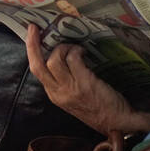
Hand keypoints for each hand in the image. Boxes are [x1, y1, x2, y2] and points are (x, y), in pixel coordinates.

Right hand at [25, 25, 149, 135]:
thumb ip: (64, 82)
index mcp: (54, 95)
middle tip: (36, 28)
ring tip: (75, 48)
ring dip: (64, 48)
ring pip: (55, 59)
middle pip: (38, 65)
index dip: (31, 51)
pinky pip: (73, 58)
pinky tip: (84, 52)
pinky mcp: (84, 83)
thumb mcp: (73, 99)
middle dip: (33, 44)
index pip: (36, 71)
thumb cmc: (98, 108)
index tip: (32, 35)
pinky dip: (77, 50)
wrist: (118, 122)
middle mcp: (58, 93)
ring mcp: (70, 89)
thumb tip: (61, 56)